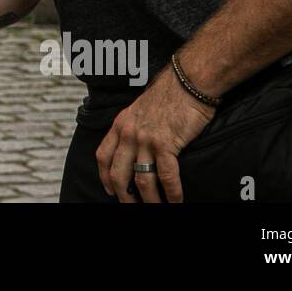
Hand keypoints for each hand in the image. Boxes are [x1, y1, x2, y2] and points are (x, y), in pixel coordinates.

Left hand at [95, 65, 214, 202]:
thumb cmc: (170, 94)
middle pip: (118, 173)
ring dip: (149, 200)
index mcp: (120, 124)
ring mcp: (145, 139)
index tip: (109, 191)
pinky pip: (166, 176)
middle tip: (132, 206)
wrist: (188, 80)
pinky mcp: (166, 143)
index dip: (104, 177)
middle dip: (124, 196)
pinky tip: (176, 201)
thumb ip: (134, 126)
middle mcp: (128, 133)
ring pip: (141, 180)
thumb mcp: (140, 108)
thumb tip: (137, 148)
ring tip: (156, 210)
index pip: (103, 155)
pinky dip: (172, 193)